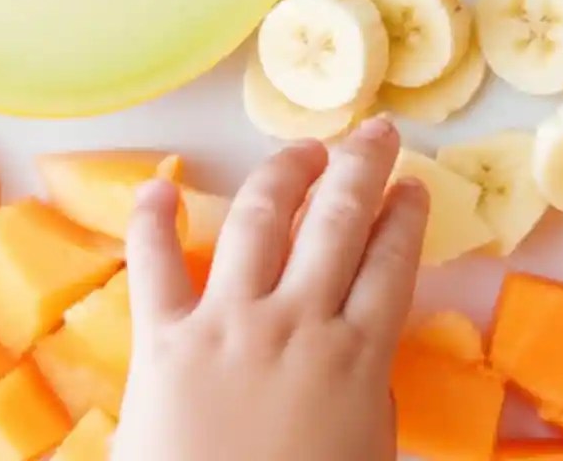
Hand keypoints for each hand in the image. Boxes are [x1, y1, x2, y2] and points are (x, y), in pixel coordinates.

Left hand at [113, 118, 428, 460]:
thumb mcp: (365, 450)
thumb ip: (368, 389)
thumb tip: (358, 344)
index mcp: (354, 357)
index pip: (392, 261)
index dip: (405, 215)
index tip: (411, 186)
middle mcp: (295, 324)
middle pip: (340, 222)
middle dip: (364, 167)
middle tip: (377, 134)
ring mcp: (226, 325)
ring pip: (262, 220)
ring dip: (287, 172)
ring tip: (304, 150)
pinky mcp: (162, 340)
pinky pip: (153, 263)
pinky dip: (151, 216)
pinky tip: (162, 183)